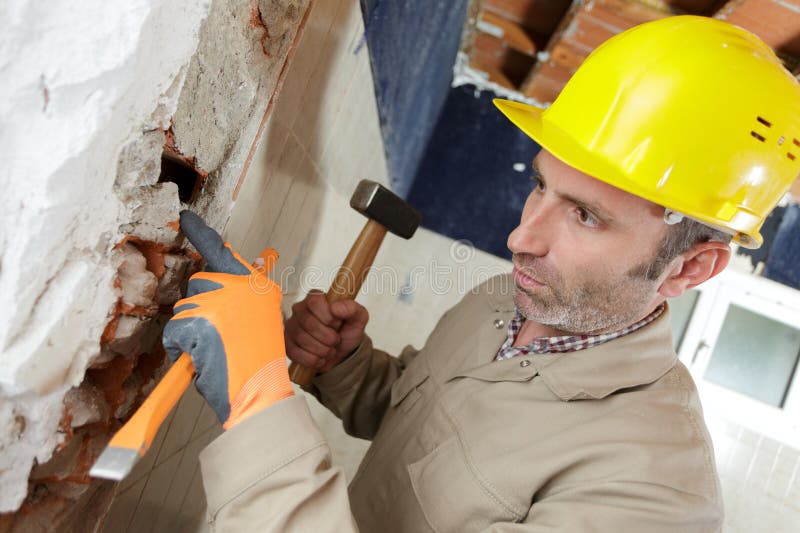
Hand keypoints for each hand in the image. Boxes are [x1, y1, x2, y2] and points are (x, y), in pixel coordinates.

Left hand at [162, 210, 292, 428]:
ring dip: (191, 331)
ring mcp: (218, 301)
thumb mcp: (260, 321)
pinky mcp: (198, 321)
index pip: (223, 253)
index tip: (186, 218)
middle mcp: (239, 286)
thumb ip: (243, 297)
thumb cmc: (259, 361)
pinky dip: (182, 348)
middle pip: (197, 283)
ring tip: (216, 349)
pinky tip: (204, 357)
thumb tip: (227, 275)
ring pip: (184, 308)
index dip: (202, 234)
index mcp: (257, 285)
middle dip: (199, 308)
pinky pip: (175, 331)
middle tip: (220, 335)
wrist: (260, 390)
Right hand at [284, 290, 368, 372]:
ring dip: (321, 350)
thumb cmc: (346, 331)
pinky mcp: (287, 343)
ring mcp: (291, 326)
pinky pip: (294, 352)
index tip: (337, 325)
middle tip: (336, 341)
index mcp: (315, 297)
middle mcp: (299, 309)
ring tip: (330, 350)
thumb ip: (352, 308)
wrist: (341, 353)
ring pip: (301, 339)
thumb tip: (335, 307)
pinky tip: (320, 358)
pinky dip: (312, 359)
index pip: (315, 302)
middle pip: (309, 323)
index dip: (329, 318)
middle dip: (328, 337)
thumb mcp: (358, 318)